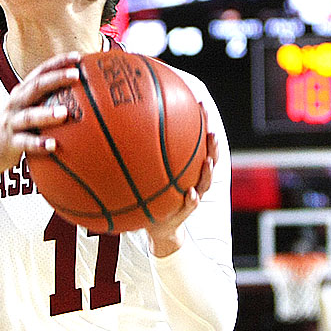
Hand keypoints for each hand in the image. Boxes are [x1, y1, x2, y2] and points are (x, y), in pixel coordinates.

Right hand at [0, 52, 79, 197]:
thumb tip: (86, 98)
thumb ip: (50, 101)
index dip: (58, 62)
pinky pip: (25, 143)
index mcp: (23, 91)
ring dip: (46, 114)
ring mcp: (12, 122)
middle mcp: (16, 103)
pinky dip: (38, 144)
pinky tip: (53, 145)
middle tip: (76, 75)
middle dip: (56, 79)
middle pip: (36, 87)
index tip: (78, 57)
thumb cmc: (17, 127)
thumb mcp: (30, 109)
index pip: (41, 72)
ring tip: (64, 113)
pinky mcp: (9, 143)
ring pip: (29, 116)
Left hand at [146, 112, 217, 256]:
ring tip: (207, 161)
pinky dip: (192, 200)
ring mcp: (191, 197)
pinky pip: (190, 206)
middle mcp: (193, 180)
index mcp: (187, 168)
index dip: (202, 124)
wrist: (156, 226)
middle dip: (212, 146)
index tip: (200, 104)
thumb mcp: (146, 174)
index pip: (198, 142)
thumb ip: (140, 153)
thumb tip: (118, 126)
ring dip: (208, 172)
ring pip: (205, 183)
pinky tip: (191, 193)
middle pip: (209, 160)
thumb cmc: (150, 195)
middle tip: (211, 132)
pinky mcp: (183, 213)